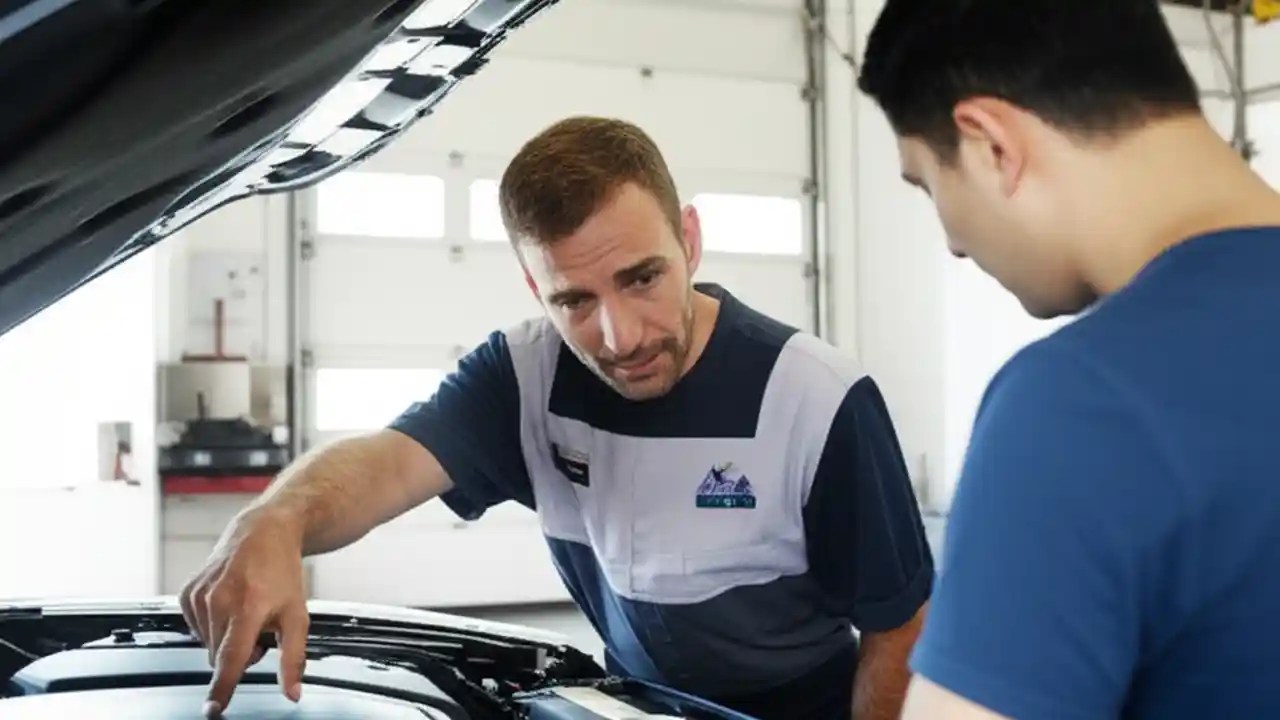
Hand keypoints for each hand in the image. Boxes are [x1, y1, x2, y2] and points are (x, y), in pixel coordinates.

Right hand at [179, 506, 309, 717]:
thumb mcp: (297, 616)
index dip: (222, 688)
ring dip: (227, 637)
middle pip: (220, 656)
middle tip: (260, 626)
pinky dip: (213, 624)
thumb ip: (294, 658)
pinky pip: (196, 628)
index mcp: (248, 607)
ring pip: (207, 644)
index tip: (212, 711)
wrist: (264, 533)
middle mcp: (218, 600)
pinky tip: (228, 602)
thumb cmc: (283, 574)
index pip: (231, 658)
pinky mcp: (186, 592)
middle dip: (240, 651)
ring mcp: (199, 595)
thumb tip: (292, 694)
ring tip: (245, 608)